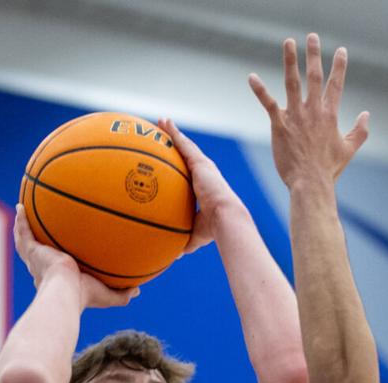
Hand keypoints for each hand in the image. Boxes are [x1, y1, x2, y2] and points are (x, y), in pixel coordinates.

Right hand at [14, 205, 138, 307]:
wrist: (66, 292)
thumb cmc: (85, 296)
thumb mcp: (107, 296)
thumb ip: (122, 294)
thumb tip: (137, 291)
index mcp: (58, 279)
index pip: (56, 267)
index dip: (56, 260)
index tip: (60, 252)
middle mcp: (43, 269)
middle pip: (38, 252)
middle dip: (37, 241)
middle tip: (39, 228)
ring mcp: (36, 260)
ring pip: (25, 240)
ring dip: (23, 226)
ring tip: (22, 210)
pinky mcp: (32, 251)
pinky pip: (24, 232)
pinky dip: (21, 220)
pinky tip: (21, 207)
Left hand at [158, 118, 243, 251]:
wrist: (226, 218)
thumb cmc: (215, 230)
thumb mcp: (196, 236)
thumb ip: (184, 241)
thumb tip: (174, 255)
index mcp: (206, 189)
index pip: (192, 177)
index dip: (184, 170)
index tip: (175, 166)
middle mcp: (205, 175)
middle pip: (188, 156)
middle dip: (177, 146)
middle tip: (164, 138)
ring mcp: (203, 166)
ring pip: (185, 146)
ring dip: (173, 134)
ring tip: (161, 123)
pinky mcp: (200, 162)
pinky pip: (183, 143)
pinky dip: (172, 133)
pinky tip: (162, 123)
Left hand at [249, 33, 369, 188]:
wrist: (311, 184)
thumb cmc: (329, 170)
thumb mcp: (349, 150)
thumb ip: (360, 131)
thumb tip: (367, 115)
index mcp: (330, 116)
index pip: (336, 85)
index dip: (339, 67)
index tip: (341, 51)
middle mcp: (313, 111)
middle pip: (314, 77)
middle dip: (314, 55)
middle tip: (312, 37)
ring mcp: (296, 117)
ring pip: (292, 82)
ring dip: (290, 61)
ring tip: (289, 42)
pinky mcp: (280, 125)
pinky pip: (269, 104)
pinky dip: (260, 90)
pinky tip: (252, 77)